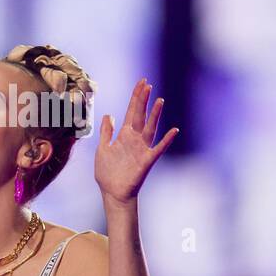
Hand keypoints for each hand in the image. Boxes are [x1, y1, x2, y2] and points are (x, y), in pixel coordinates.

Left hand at [95, 78, 178, 205]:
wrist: (112, 193)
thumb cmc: (107, 173)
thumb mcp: (102, 149)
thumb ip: (106, 132)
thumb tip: (109, 115)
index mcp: (124, 135)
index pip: (132, 112)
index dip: (136, 97)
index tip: (142, 82)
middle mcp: (135, 140)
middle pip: (141, 116)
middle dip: (144, 100)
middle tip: (148, 85)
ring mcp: (142, 149)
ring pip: (150, 128)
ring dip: (155, 115)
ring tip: (159, 101)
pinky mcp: (146, 161)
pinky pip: (158, 149)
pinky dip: (166, 141)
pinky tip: (173, 131)